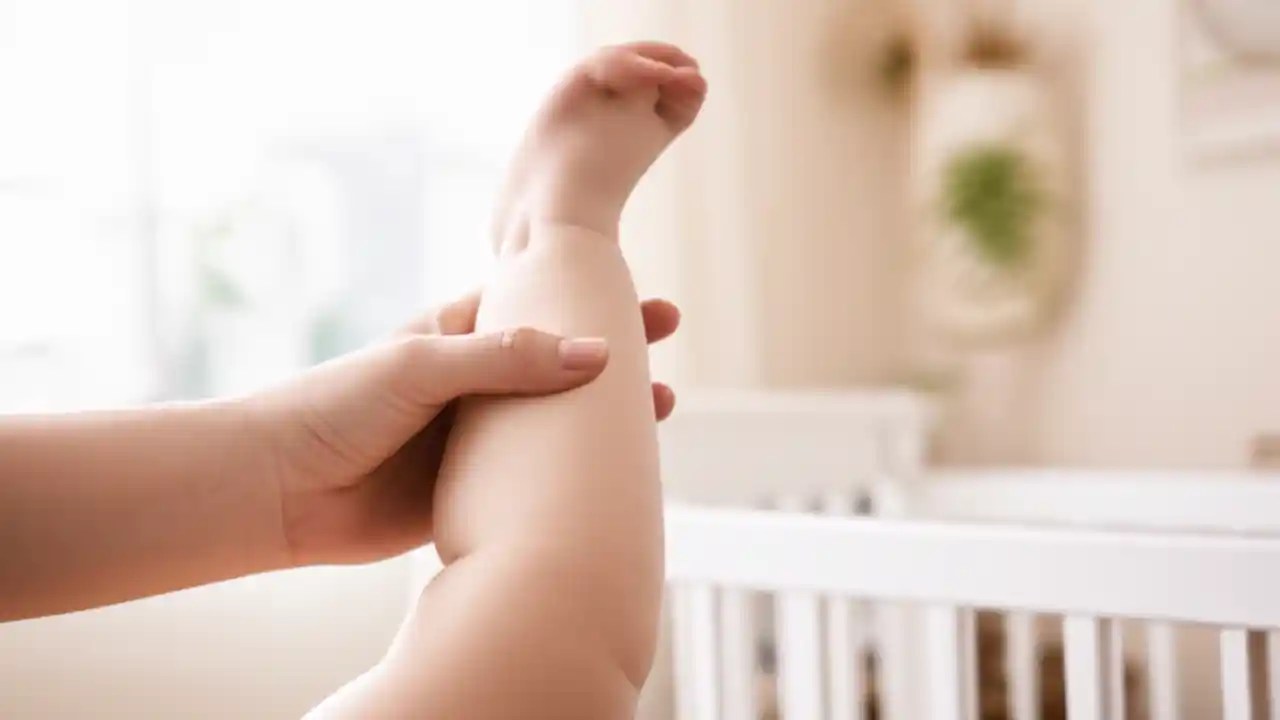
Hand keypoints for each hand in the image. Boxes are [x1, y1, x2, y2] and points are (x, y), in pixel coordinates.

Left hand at [248, 291, 679, 565]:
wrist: (278, 491)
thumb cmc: (335, 408)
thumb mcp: (421, 364)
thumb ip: (506, 358)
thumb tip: (596, 354)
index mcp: (459, 335)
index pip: (543, 311)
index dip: (596, 305)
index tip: (652, 304)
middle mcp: (474, 385)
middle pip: (561, 367)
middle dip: (616, 355)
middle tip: (670, 346)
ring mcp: (475, 440)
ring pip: (555, 427)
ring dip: (604, 419)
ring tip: (663, 410)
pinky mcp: (471, 493)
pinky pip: (534, 480)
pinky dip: (574, 476)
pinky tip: (613, 475)